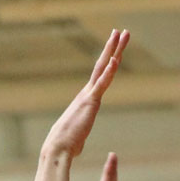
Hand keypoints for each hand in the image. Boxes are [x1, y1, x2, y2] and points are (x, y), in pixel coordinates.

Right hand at [42, 29, 127, 159]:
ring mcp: (88, 95)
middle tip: (121, 31)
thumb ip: (79, 134)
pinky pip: (102, 83)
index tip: (115, 49)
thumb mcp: (76, 138)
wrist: (58, 149)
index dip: (108, 61)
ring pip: (104, 68)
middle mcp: (86, 93)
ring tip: (121, 34)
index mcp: (85, 99)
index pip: (100, 76)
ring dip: (114, 50)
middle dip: (113, 47)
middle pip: (102, 65)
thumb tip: (76, 144)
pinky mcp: (90, 102)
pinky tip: (116, 59)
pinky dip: (109, 71)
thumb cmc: (65, 146)